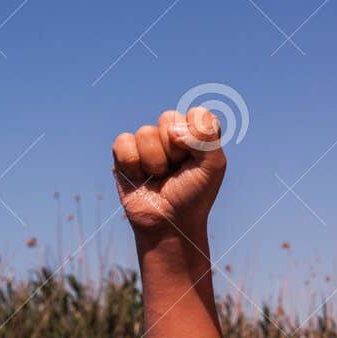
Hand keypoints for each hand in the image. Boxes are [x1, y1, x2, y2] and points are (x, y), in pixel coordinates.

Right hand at [112, 107, 226, 236]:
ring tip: (159, 176)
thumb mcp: (213, 167)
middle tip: (177, 169)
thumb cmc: (194, 196)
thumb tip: (173, 129)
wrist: (169, 223)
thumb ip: (206, 139)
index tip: (197, 159)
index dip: (196, 136)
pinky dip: (133, 163)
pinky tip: (140, 177)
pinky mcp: (125, 154)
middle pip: (168, 117)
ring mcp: (148, 143)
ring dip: (155, 161)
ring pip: (145, 132)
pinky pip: (123, 141)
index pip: (196, 114)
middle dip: (174, 148)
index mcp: (197, 134)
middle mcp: (173, 134)